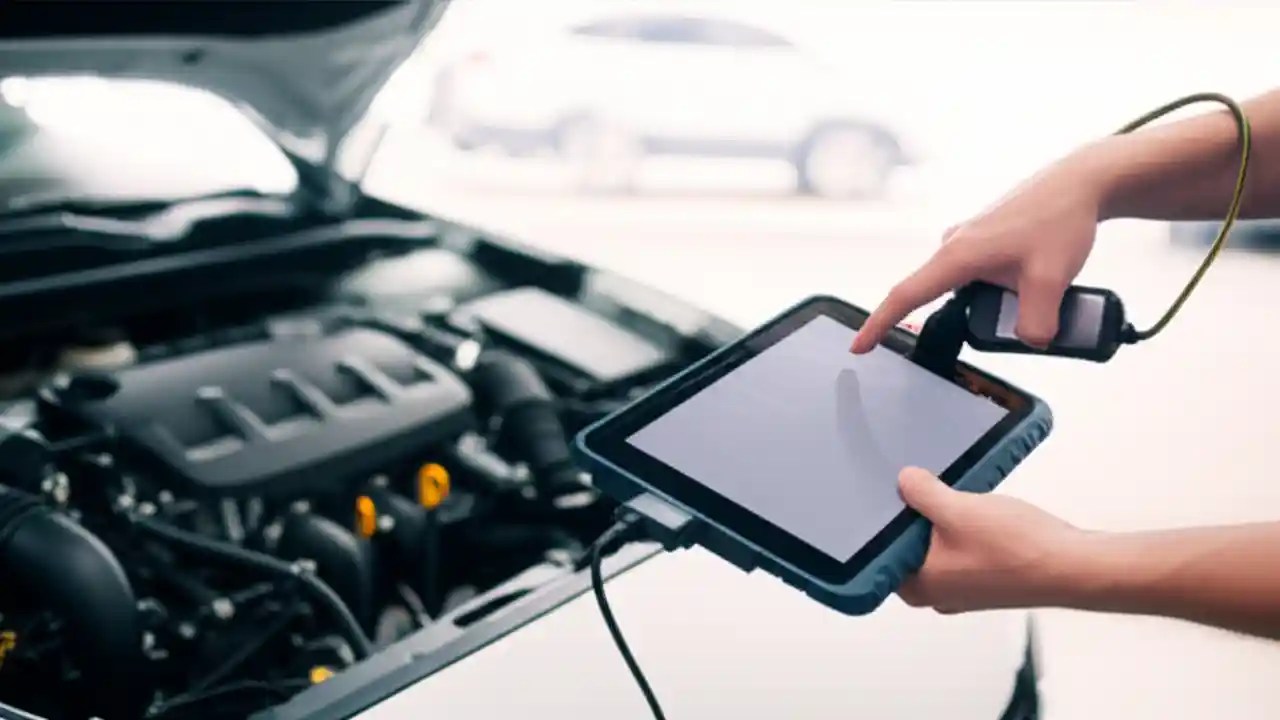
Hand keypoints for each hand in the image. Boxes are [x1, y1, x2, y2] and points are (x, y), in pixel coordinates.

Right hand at [851, 146, 1112, 352]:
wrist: (1080, 182)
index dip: (879, 325)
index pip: (906, 296)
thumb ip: (1036, 322)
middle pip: (943, 297)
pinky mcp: (982, 240)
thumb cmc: (1060, 219)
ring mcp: (966, 241)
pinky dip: (1003, 286)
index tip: (858, 347)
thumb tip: (1029, 341)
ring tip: (1042, 282)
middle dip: (978, 316)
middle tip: (1024, 308)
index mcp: (957, 255)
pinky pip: (980, 275)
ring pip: (968, 288)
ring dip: (996, 299)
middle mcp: (953, 245)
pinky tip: (1036, 272)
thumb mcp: (1053, 279)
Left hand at [895, 467, 1088, 613]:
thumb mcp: (957, 509)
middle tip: (917, 486)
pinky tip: (974, 507)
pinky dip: (963, 528)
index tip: (882, 494)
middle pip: (907, 547)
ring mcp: (964, 589)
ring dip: (941, 519)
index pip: (879, 553)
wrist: (1074, 566)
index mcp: (919, 587)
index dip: (881, 520)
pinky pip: (961, 548)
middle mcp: (938, 595)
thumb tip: (904, 481)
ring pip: (936, 546)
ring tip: (949, 494)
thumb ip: (922, 493)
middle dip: (912, 517)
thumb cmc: (1018, 550)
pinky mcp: (987, 578)